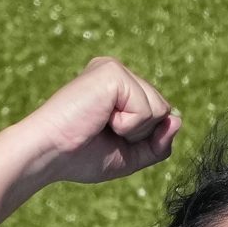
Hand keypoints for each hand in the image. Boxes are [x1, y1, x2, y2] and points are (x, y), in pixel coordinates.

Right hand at [18, 56, 180, 186]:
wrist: (49, 154)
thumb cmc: (80, 157)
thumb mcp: (130, 156)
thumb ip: (158, 143)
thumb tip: (178, 120)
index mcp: (118, 89)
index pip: (158, 114)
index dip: (143, 137)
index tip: (108, 138)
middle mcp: (117, 73)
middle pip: (163, 109)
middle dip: (141, 134)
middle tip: (104, 133)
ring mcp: (115, 69)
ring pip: (159, 109)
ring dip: (134, 130)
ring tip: (102, 125)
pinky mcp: (113, 72)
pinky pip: (147, 108)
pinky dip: (129, 125)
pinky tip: (101, 119)